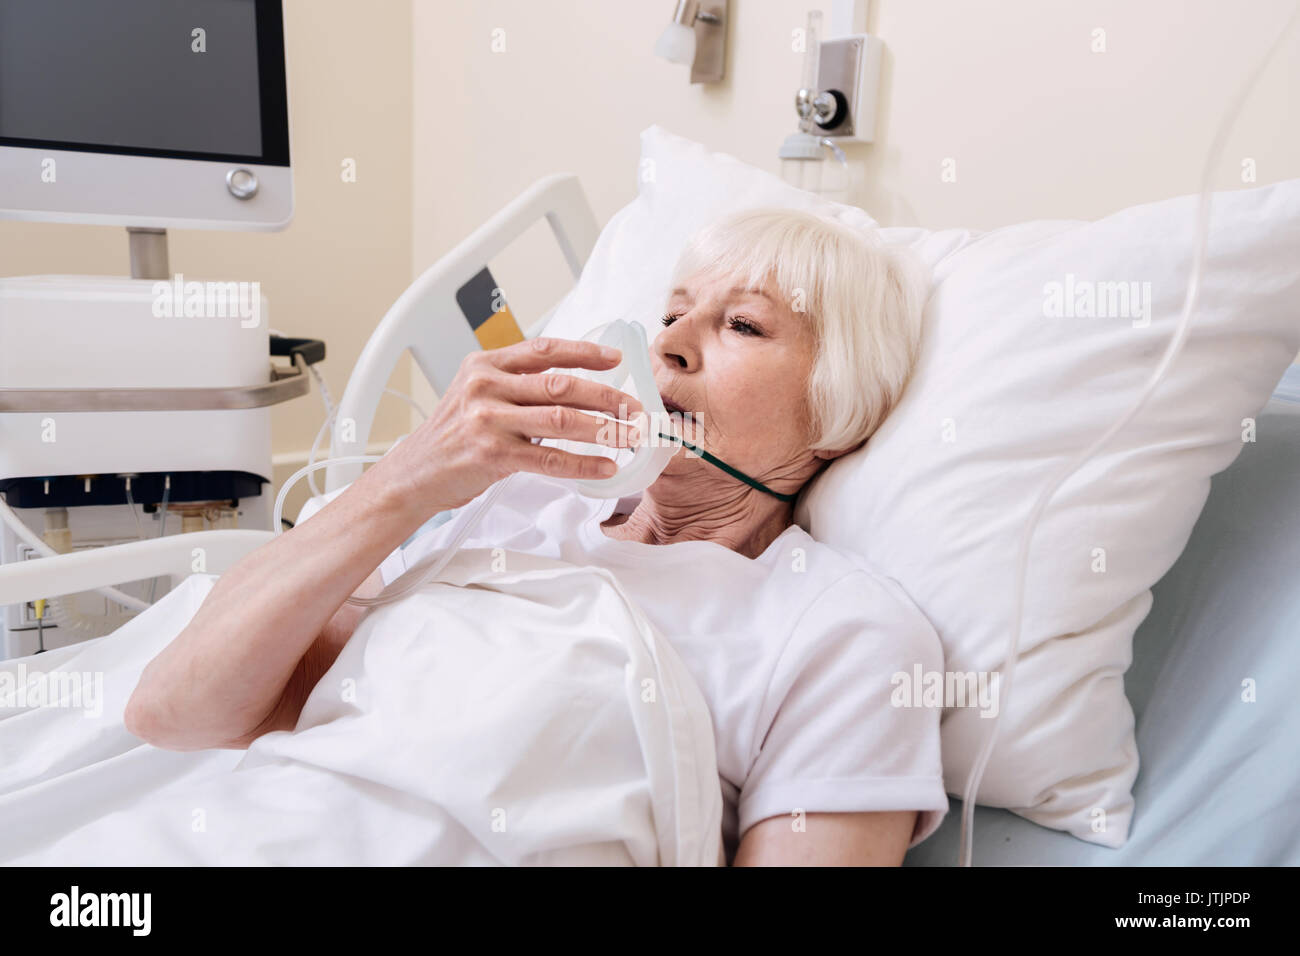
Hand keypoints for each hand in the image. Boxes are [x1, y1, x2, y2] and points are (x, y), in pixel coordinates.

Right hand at [373, 337, 644, 518]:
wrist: (415, 473)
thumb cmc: (454, 435)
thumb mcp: (478, 394)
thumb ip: (517, 384)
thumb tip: (576, 385)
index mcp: (485, 365)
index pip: (544, 350)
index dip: (585, 352)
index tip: (616, 359)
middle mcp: (486, 387)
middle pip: (561, 384)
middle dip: (607, 396)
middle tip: (635, 408)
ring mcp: (488, 421)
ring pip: (561, 419)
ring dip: (604, 429)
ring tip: (630, 436)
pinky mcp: (492, 456)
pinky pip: (549, 459)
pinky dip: (583, 463)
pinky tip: (605, 466)